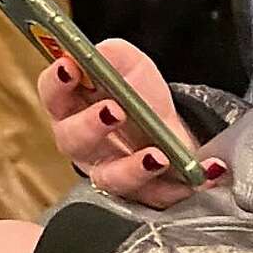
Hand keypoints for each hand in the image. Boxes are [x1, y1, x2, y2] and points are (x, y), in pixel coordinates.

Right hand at [38, 37, 223, 207]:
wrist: (166, 126)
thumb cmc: (136, 95)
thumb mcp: (127, 64)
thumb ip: (110, 55)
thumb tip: (97, 57)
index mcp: (70, 106)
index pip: (52, 93)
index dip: (57, 82)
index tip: (71, 68)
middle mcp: (80, 142)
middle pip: (72, 139)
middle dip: (90, 125)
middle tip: (114, 110)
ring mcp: (106, 170)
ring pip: (108, 177)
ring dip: (132, 168)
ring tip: (157, 156)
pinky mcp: (137, 192)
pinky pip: (152, 196)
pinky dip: (176, 188)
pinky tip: (200, 174)